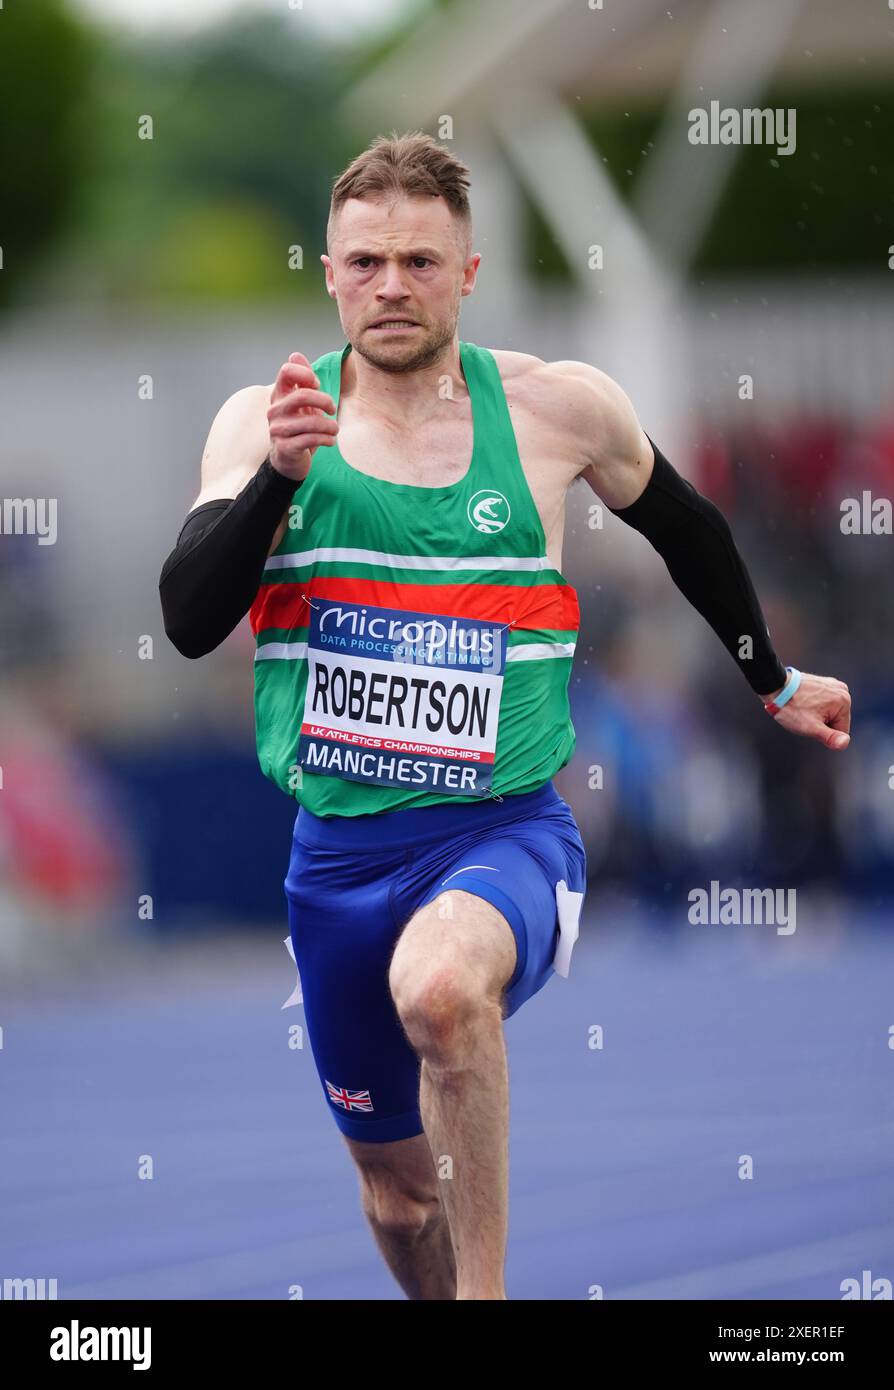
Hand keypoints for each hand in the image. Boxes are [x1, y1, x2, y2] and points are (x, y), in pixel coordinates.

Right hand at [267, 352, 337, 480]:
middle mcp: (275, 410)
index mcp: (279, 395)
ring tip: (334, 429)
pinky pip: (311, 439)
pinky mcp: (285, 448)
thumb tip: (295, 355)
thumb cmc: (298, 428)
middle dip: (325, 400)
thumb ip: (302, 380)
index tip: (317, 384)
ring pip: (311, 422)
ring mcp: (278, 430)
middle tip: (332, 409)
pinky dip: (327, 439)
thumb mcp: (302, 403)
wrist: (288, 460)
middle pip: (303, 395)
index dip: (306, 374)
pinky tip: (330, 440)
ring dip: (330, 426)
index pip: (286, 371)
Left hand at [761, 671, 850, 749]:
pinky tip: (803, 703)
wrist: (776, 687)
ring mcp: (832, 685)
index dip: (824, 733)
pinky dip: (814, 706)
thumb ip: (830, 737)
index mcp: (844, 701)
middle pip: (836, 720)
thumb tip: (845, 743)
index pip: (842, 731)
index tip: (810, 722)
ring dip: (818, 715)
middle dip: (821, 723)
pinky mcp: (823, 683)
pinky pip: (824, 703)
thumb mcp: (811, 727)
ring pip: (829, 712)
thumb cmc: (792, 708)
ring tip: (803, 709)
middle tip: (805, 716)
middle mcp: (842, 690)